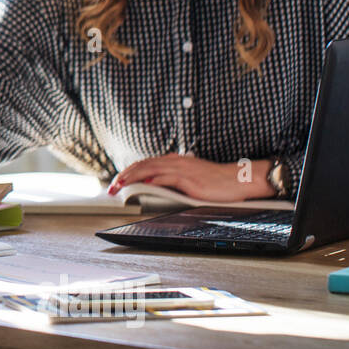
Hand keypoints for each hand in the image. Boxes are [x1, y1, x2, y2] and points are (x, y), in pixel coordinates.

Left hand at [108, 154, 271, 201]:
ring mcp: (183, 169)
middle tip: (111, 187)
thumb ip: (172, 178)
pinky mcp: (190, 179)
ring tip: (120, 186)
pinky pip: (169, 177)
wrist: (238, 179)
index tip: (116, 182)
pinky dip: (155, 180)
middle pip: (143, 166)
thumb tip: (153, 184)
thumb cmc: (216, 181)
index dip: (128, 172)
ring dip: (133, 178)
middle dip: (124, 176)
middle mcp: (176, 162)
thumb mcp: (190, 177)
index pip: (145, 164)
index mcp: (174, 161)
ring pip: (151, 170)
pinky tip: (145, 185)